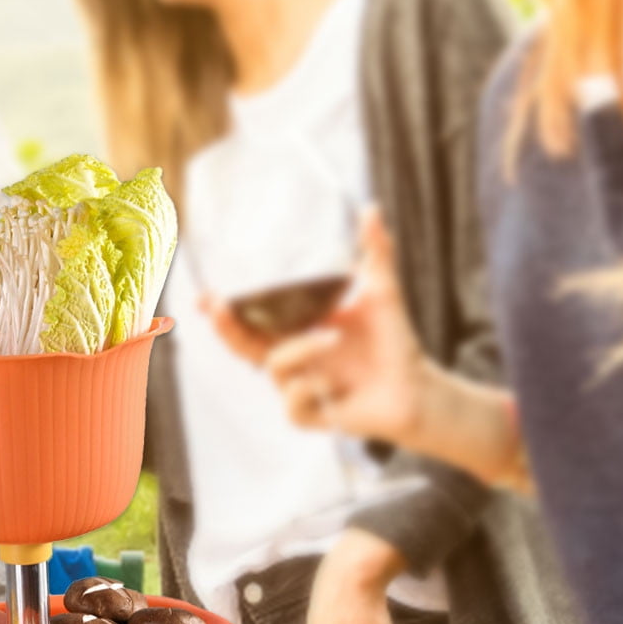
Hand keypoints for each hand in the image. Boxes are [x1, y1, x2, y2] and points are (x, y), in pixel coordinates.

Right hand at [207, 208, 430, 442]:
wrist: (419, 387)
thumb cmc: (395, 342)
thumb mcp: (382, 292)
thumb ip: (375, 252)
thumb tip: (372, 208)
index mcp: (298, 330)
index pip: (251, 320)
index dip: (224, 310)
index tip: (203, 295)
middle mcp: (291, 357)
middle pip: (243, 345)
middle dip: (226, 327)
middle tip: (217, 307)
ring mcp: (297, 387)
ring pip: (274, 367)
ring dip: (300, 350)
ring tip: (334, 339)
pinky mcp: (309, 416)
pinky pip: (292, 402)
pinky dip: (307, 389)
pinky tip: (330, 385)